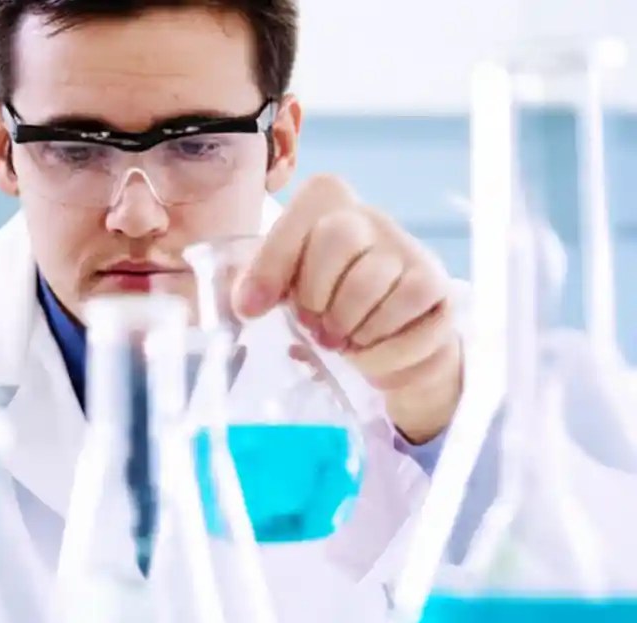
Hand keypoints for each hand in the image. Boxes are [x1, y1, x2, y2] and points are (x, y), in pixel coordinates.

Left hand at [233, 175, 461, 443]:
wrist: (384, 338)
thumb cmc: (322, 301)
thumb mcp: (281, 288)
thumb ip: (256, 286)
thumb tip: (247, 305)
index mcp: (326, 206)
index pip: (303, 212)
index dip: (274, 262)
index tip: (253, 307)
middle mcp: (372, 217)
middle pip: (340, 238)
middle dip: (317, 296)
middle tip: (313, 327)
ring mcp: (411, 250)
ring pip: (376, 281)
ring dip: (350, 326)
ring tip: (341, 341)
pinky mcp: (438, 287)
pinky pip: (413, 314)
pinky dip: (383, 348)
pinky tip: (368, 353)